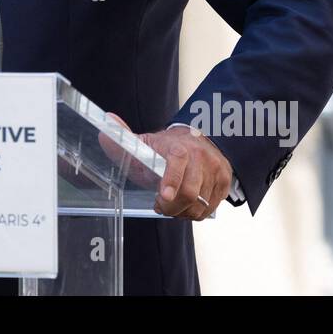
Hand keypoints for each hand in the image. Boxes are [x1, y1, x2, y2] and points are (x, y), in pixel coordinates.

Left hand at [107, 114, 232, 219]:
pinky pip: (209, 209)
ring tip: (173, 203)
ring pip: (199, 205)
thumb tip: (107, 121)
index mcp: (178, 146)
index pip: (177, 161)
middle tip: (161, 206)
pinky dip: (195, 212)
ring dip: (182, 212)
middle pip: (189, 192)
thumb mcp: (144, 143)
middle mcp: (200, 157)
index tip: (163, 196)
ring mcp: (215, 169)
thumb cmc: (167, 147)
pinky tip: (186, 204)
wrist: (199, 139)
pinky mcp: (225, 182)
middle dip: (172, 207)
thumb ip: (124, 138)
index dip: (171, 180)